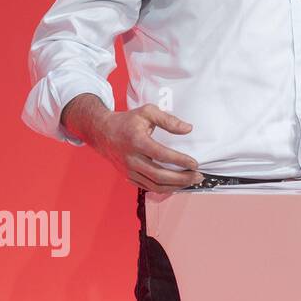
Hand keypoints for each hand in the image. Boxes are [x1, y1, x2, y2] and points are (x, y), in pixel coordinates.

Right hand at [65, 95, 201, 193]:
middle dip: (181, 178)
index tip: (195, 163)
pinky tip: (177, 184)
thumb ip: (168, 120)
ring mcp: (128, 170)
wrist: (102, 132)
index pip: (161, 155)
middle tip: (198, 176)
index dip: (180, 161)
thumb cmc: (127, 121)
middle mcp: (131, 158)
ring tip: (191, 181)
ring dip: (175, 186)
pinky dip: (164, 188)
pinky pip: (147, 187)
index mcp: (136, 141)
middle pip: (159, 175)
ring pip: (154, 185)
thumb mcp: (147, 112)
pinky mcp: (128, 176)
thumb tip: (188, 129)